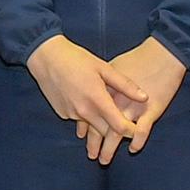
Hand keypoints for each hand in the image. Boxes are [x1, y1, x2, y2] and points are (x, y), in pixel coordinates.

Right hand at [24, 35, 145, 154]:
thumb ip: (125, 85)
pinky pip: (79, 119)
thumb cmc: (76, 59)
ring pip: (92, 127)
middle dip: (117, 131)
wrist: (45, 57)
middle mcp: (84, 111)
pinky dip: (86, 116)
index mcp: (97, 100)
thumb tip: (145, 97)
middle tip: (126, 124)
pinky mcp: (62, 113)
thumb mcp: (103, 68)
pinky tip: (87, 104)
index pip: (119, 127)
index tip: (138, 128)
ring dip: (101, 125)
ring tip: (107, 118)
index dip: (132, 131)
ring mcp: (71, 114)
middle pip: (107, 132)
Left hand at [98, 37, 187, 163]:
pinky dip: (137, 141)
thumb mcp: (111, 68)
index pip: (92, 113)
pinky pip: (142, 130)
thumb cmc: (137, 58)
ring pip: (117, 132)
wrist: (163, 54)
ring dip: (110, 147)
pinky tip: (133, 149)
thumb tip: (90, 92)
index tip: (82, 137)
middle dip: (95, 143)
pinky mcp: (152, 110)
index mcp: (106, 91)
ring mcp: (134, 107)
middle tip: (91, 156)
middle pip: (102, 126)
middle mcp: (117, 101)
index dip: (86, 127)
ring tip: (104, 160)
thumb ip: (101, 84)